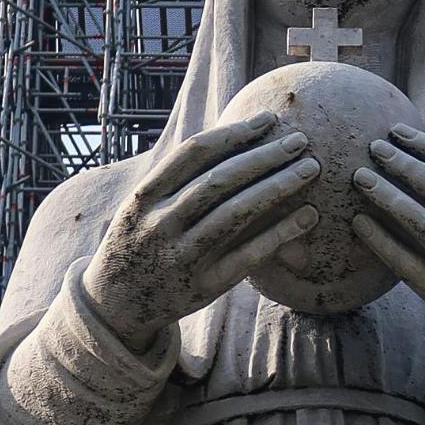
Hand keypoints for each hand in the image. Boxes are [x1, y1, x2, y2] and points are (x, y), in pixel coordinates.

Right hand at [83, 110, 319, 349]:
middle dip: (265, 156)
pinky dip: (280, 233)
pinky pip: (249, 255)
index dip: (235, 133)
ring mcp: (183, 256)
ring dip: (278, 187)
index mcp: (145, 196)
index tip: (268, 119)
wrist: (115, 304)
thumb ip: (177, 179)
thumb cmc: (139, 243)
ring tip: (309, 168)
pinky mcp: (204, 286)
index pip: (195, 153)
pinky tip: (308, 215)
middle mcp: (162, 223)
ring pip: (237, 213)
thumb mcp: (142, 207)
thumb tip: (232, 140)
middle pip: (221, 180)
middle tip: (300, 139)